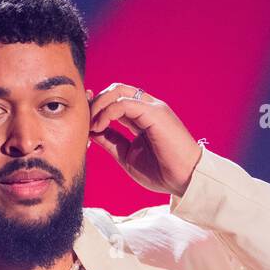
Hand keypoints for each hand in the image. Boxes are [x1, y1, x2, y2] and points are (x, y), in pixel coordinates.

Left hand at [87, 82, 203, 196]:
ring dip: (98, 106)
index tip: (83, 121)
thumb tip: (91, 132)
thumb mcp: (127, 156)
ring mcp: (152, 108)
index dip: (97, 107)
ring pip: (118, 91)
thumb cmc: (162, 171)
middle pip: (115, 90)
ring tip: (91, 126)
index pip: (116, 101)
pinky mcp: (155, 113)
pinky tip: (99, 127)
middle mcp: (148, 108)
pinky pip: (124, 103)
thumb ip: (111, 141)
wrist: (186, 180)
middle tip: (84, 122)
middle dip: (95, 102)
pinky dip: (107, 113)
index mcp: (143, 117)